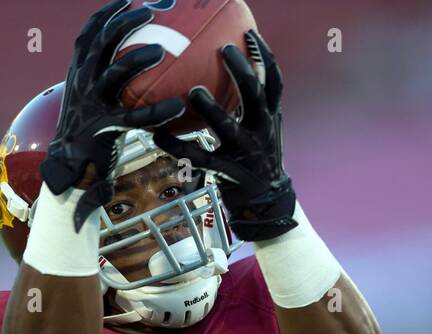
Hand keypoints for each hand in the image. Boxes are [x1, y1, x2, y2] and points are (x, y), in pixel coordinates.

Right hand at [41, 0, 185, 229]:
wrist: (70, 165)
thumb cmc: (88, 130)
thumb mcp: (89, 98)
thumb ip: (104, 79)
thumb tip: (136, 62)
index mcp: (78, 74)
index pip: (87, 35)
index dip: (104, 14)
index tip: (124, 0)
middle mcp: (82, 84)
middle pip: (99, 43)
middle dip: (122, 24)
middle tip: (148, 13)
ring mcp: (92, 105)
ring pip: (114, 73)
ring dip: (136, 58)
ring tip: (159, 51)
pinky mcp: (106, 127)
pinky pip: (136, 117)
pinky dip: (158, 112)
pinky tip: (179, 107)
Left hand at [152, 29, 296, 241]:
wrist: (264, 202)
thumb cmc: (256, 157)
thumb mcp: (261, 128)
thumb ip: (249, 104)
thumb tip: (230, 71)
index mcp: (270, 117)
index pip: (274, 81)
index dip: (264, 55)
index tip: (249, 34)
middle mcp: (262, 131)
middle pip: (255, 94)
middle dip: (241, 70)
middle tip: (224, 50)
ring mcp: (245, 153)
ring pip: (228, 127)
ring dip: (210, 109)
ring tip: (194, 91)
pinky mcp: (227, 173)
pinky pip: (199, 158)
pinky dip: (177, 147)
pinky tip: (157, 136)